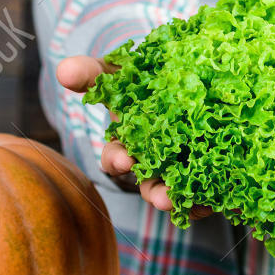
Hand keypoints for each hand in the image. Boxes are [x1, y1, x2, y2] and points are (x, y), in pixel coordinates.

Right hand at [56, 54, 213, 218]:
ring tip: (186, 202)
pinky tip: (211, 205)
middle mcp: (151, 163)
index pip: (115, 157)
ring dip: (181, 200)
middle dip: (153, 191)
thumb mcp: (117, 73)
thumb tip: (63, 70)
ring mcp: (176, 171)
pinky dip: (206, 203)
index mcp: (127, 144)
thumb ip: (91, 73)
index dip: (117, 160)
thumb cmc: (142, 81)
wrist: (185, 83)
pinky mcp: (203, 175)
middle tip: (161, 196)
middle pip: (150, 185)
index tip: (123, 161)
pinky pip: (204, 196)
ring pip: (176, 193)